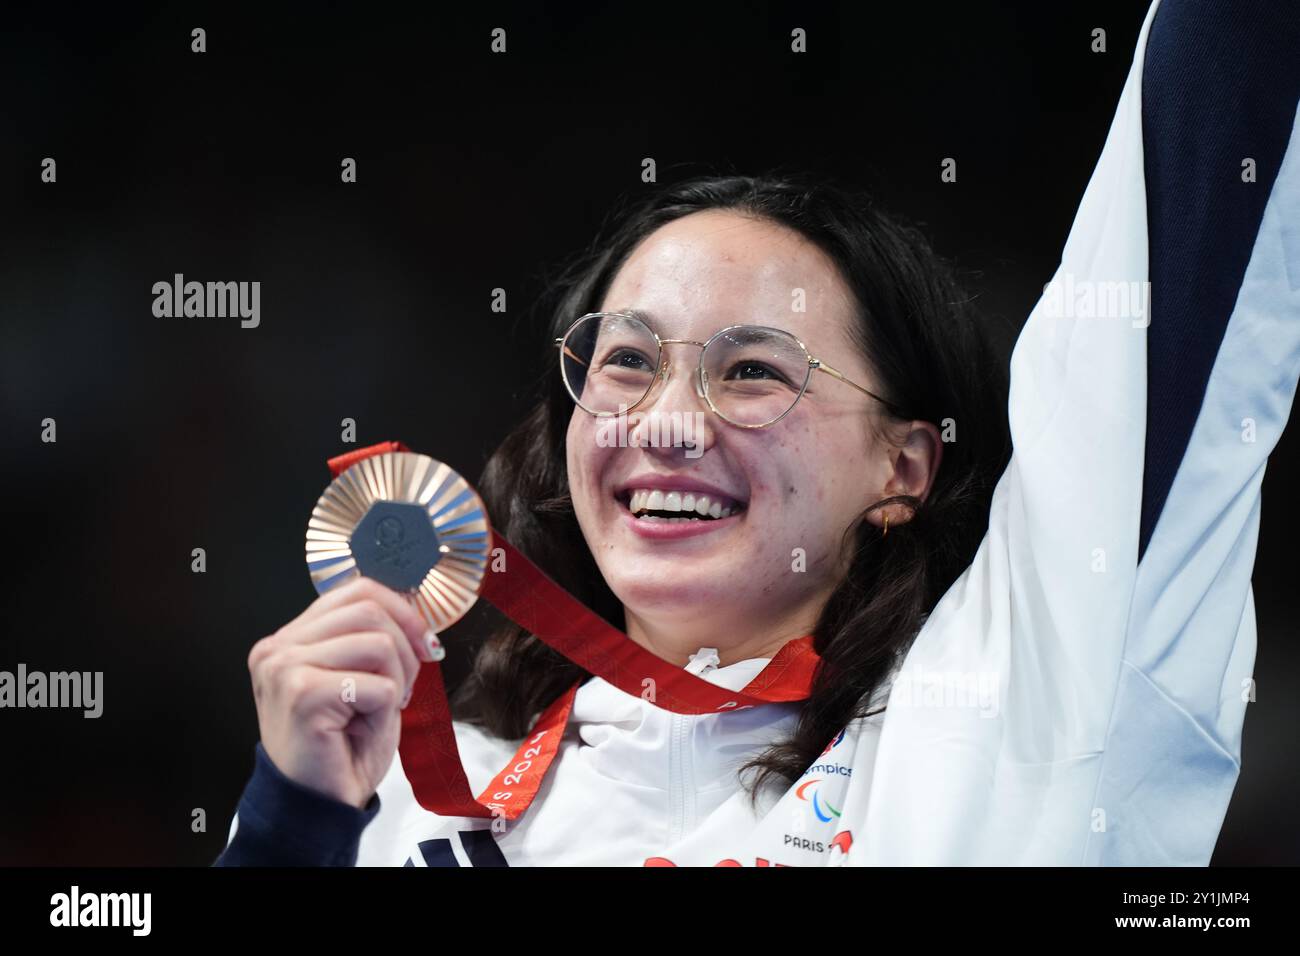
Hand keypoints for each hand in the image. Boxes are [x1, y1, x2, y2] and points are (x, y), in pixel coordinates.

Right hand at [246, 577, 436, 807]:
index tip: (424, 641)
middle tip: (403, 686)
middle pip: (369, 607)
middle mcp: (277, 647)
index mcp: (288, 638)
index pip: (355, 589)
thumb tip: (411, 605)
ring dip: (398, 677)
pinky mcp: (302, 694)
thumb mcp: (359, 678)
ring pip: (377, 641)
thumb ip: (370, 637)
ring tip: (384, 707)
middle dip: (405, 644)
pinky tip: (367, 725)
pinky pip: (377, 682)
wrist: (319, 805)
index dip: (401, 609)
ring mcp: (284, 667)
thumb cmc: (341, 746)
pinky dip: (386, 705)